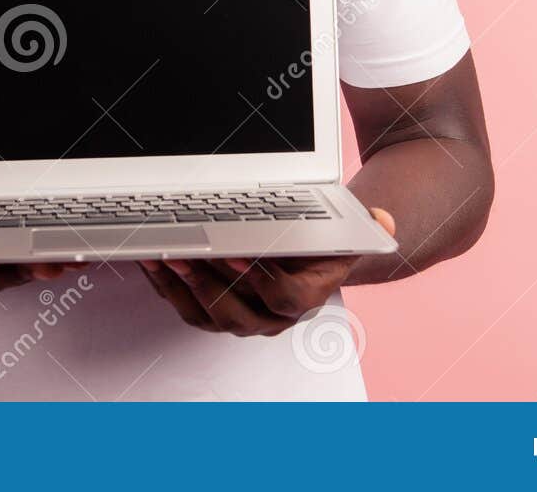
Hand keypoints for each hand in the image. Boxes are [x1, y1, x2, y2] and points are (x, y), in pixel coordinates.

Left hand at [137, 207, 395, 335]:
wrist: (314, 254)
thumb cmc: (324, 238)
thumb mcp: (349, 226)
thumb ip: (368, 224)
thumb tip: (384, 220)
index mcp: (308, 296)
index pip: (285, 298)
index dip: (261, 278)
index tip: (239, 250)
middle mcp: (276, 316)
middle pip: (238, 315)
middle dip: (209, 284)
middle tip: (189, 254)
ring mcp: (245, 317)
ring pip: (209, 317)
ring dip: (182, 288)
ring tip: (163, 256)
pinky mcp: (218, 311)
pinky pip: (190, 309)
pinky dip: (168, 287)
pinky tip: (152, 261)